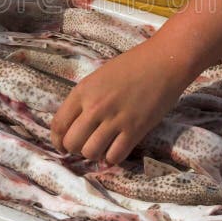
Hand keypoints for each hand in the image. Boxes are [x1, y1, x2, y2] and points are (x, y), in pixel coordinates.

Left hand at [50, 38, 194, 164]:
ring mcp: (115, 120)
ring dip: (93, 154)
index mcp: (83, 91)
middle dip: (75, 149)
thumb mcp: (100, 77)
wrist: (163, 62)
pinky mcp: (135, 130)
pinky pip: (114, 156)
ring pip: (91, 152)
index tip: (62, 145)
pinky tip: (115, 150)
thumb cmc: (132, 65)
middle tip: (84, 145)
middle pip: (72, 142)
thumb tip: (76, 122)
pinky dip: (112, 158)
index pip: (59, 124)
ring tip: (101, 148)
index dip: (57, 140)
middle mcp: (95, 107)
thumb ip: (86, 98)